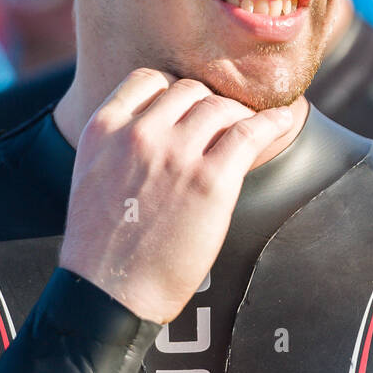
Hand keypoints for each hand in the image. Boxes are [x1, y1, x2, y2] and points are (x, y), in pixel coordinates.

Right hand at [58, 68, 294, 322]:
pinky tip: (281, 121)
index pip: (148, 79)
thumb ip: (119, 140)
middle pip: (190, 90)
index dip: (174, 90)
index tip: (190, 106)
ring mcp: (176, 155)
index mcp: (104, 129)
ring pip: (220, 107)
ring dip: (238, 115)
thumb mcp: (91, 173)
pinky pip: (251, 132)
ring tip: (248, 128)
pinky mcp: (211, 180)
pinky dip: (272, 122)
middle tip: (222, 123)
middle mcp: (139, 134)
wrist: (109, 293)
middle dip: (208, 104)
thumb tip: (159, 121)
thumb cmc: (103, 243)